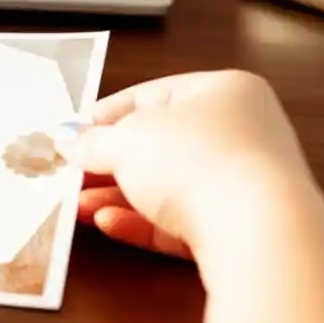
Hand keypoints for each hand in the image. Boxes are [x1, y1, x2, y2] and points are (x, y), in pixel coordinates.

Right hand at [59, 70, 317, 259]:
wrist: (255, 230)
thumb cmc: (199, 160)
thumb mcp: (126, 140)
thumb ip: (92, 141)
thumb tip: (69, 140)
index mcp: (224, 92)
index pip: (152, 98)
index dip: (106, 117)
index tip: (73, 134)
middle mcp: (241, 134)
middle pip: (159, 146)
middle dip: (108, 163)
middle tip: (71, 172)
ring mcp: (242, 184)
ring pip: (167, 188)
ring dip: (117, 195)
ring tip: (77, 203)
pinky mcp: (237, 230)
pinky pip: (180, 221)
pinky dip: (141, 221)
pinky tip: (107, 222)